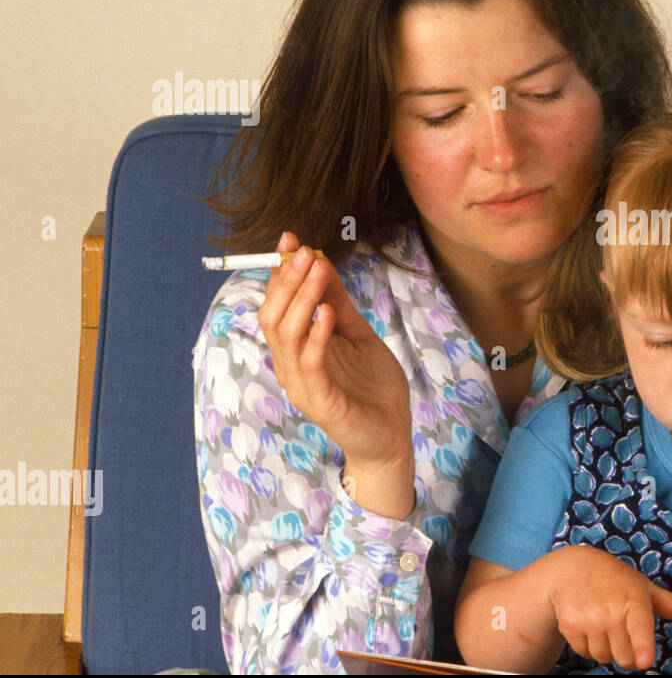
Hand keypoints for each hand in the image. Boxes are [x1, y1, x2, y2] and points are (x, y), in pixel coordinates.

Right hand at [257, 231, 411, 470]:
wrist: (392, 436)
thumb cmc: (372, 388)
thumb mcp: (358, 335)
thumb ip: (340, 304)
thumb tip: (322, 263)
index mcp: (296, 349)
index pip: (277, 305)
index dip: (280, 273)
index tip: (290, 240)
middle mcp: (291, 366)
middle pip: (273, 317)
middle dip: (287, 280)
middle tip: (304, 250)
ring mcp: (302, 385)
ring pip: (287, 336)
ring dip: (302, 299)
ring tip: (318, 268)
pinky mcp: (320, 401)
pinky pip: (311, 363)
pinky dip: (317, 335)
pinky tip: (328, 312)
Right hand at [547, 545, 671, 670]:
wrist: (572, 568)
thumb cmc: (615, 580)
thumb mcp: (643, 587)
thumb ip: (671, 604)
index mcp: (634, 600)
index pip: (639, 629)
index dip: (642, 647)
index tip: (644, 662)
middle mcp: (611, 611)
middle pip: (625, 658)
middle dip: (627, 654)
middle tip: (622, 632)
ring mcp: (588, 619)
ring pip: (605, 658)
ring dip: (607, 649)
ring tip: (603, 624)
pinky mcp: (569, 626)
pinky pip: (585, 653)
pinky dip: (589, 646)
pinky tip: (588, 624)